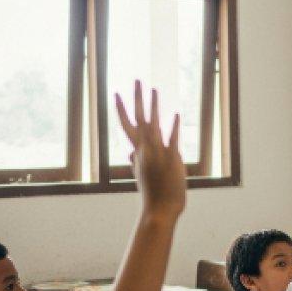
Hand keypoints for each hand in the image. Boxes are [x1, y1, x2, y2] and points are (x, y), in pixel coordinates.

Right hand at [115, 81, 185, 217]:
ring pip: (153, 125)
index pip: (127, 126)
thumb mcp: (141, 175)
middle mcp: (145, 150)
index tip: (116, 94)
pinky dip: (173, 128)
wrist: (160, 210)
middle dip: (136, 99)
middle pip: (137, 119)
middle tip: (136, 81)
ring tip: (154, 89)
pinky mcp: (171, 159)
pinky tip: (175, 114)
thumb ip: (135, 162)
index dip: (121, 110)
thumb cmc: (153, 194)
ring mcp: (157, 153)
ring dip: (153, 107)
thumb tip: (128, 153)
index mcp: (138, 153)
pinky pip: (172, 139)